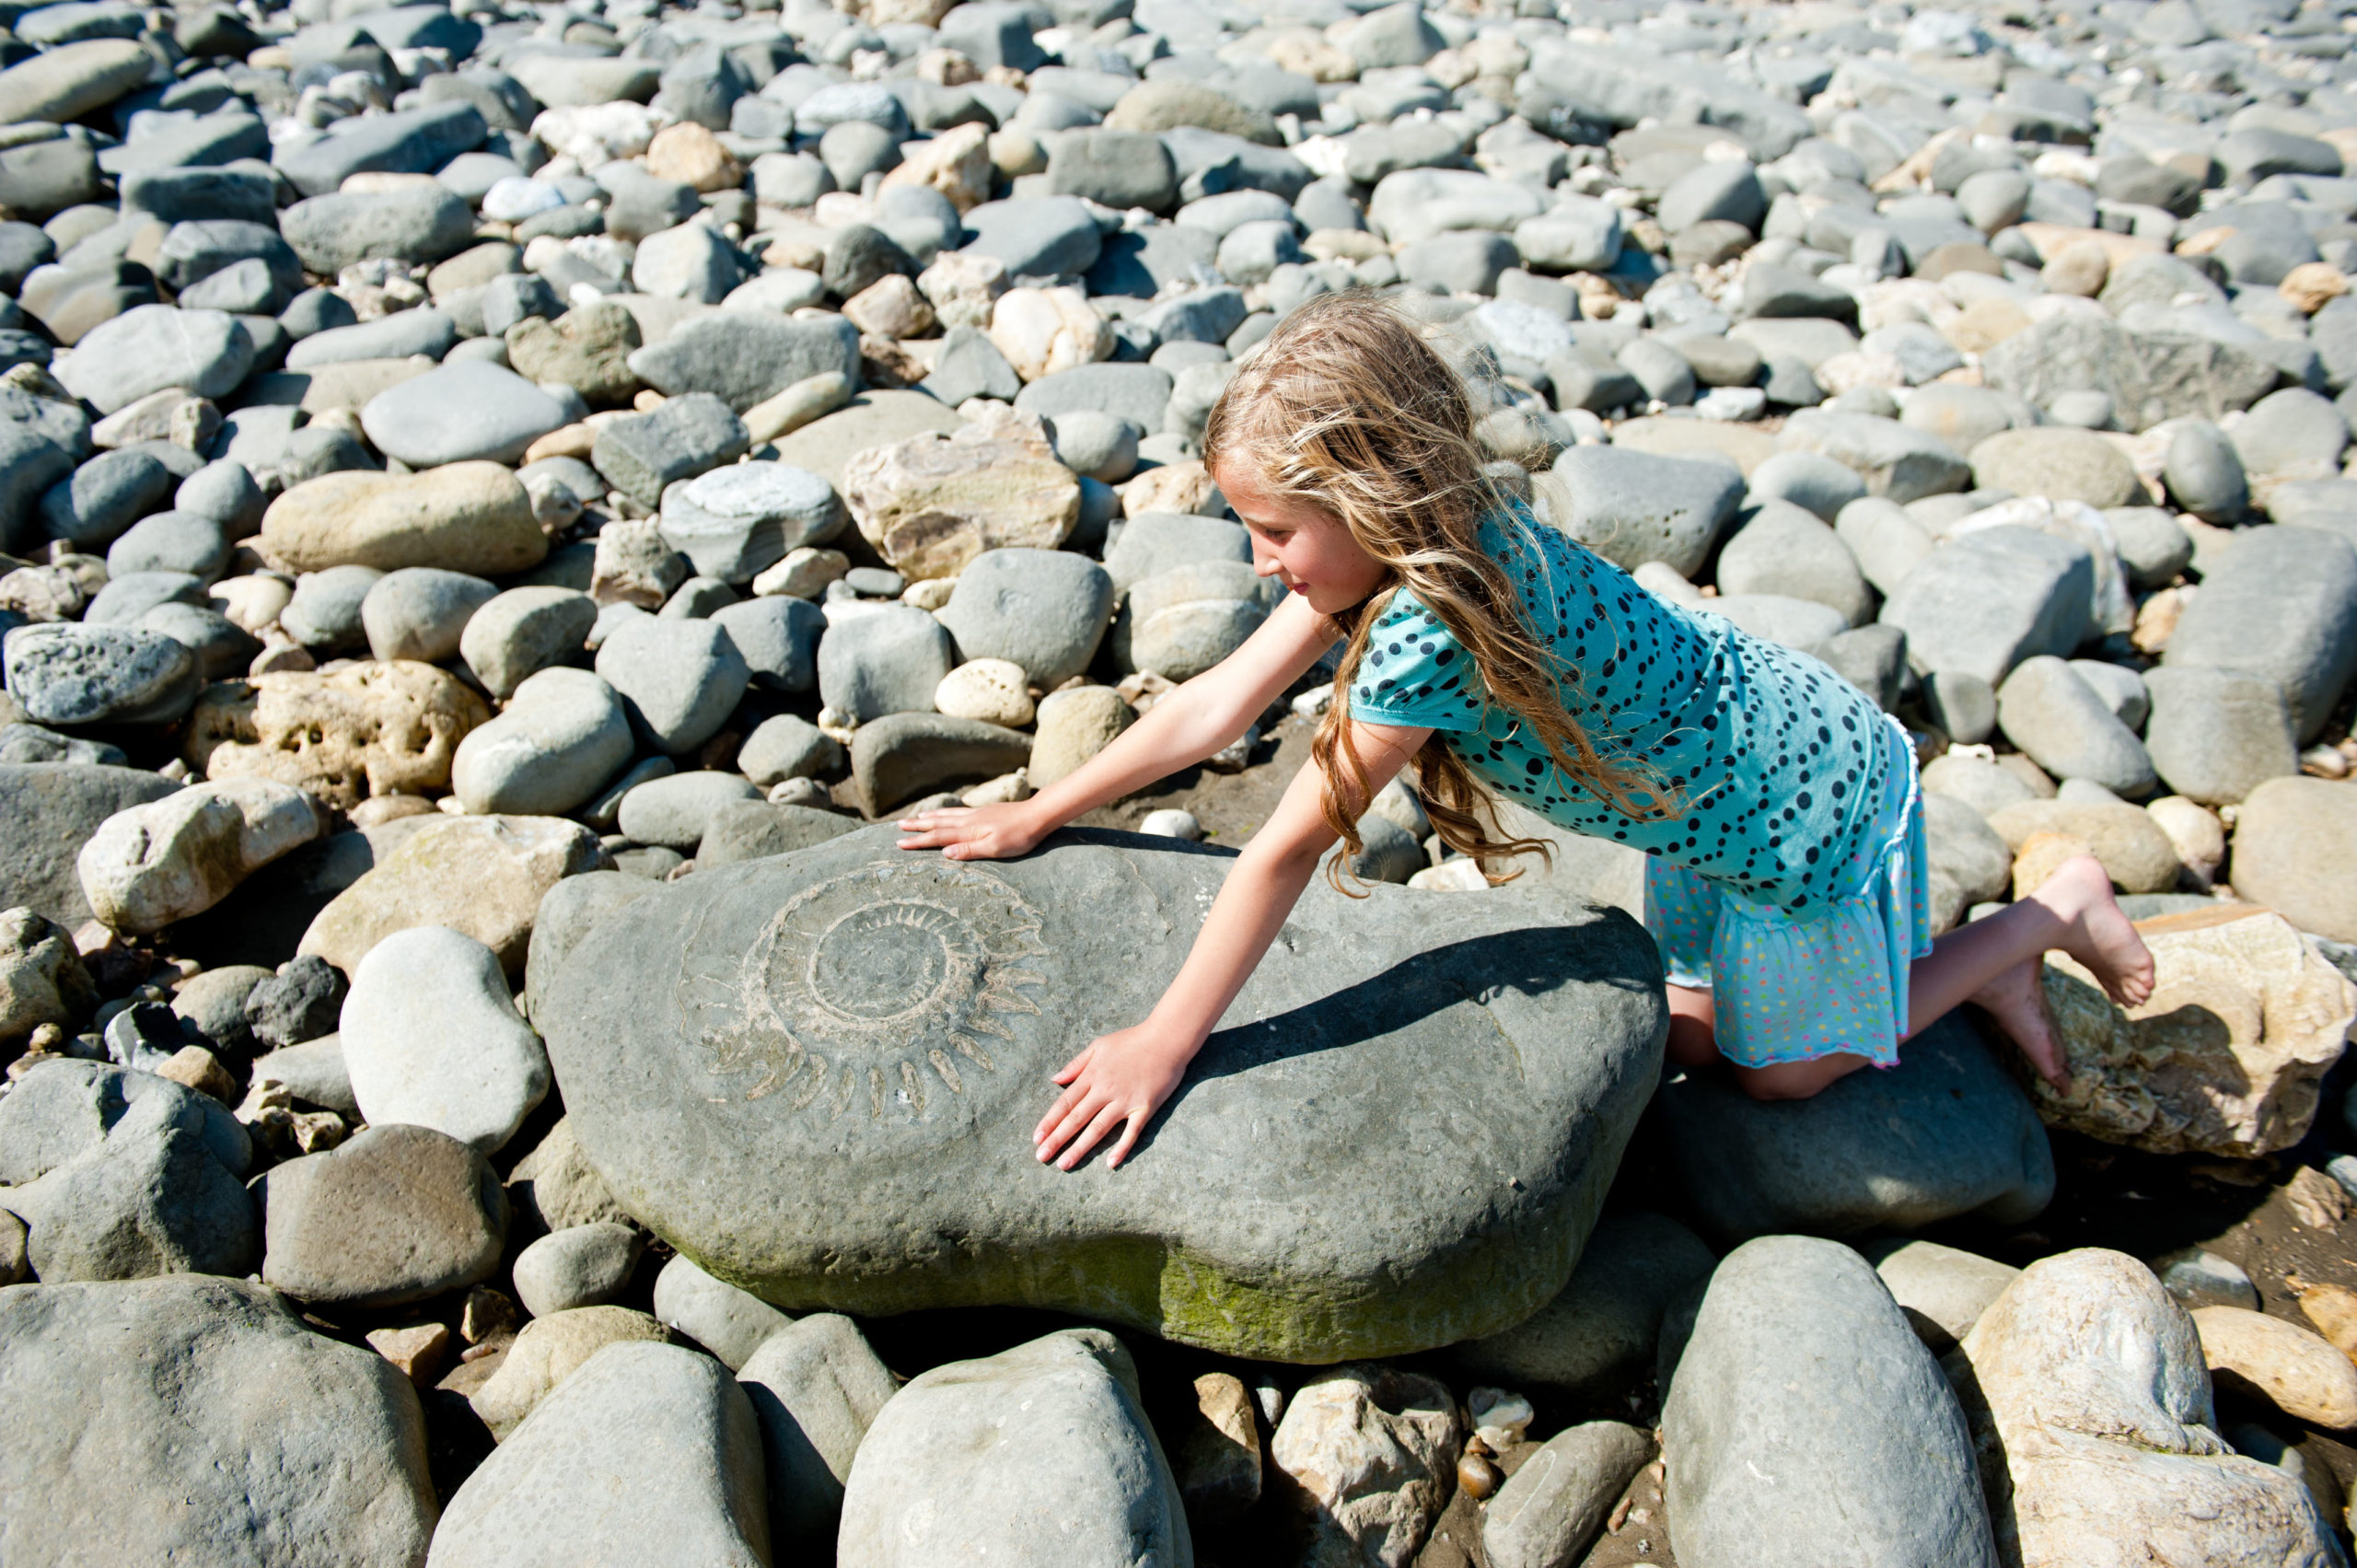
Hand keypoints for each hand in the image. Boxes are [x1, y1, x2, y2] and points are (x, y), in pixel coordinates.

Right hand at [895, 801, 1045, 860]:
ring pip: (946, 815)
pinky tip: (946, 812)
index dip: (918, 841)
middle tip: (898, 826)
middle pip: (937, 823)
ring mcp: (976, 814)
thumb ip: (969, 850)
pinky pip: (957, 812)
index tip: (899, 843)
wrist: (1038, 815)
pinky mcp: (985, 812)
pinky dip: (945, 812)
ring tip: (916, 816)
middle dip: (917, 826)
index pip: (937, 837)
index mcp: (968, 831)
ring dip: (929, 817)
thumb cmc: (1019, 836)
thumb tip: (944, 853)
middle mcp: (969, 820)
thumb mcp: (995, 848)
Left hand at [1032, 1022, 1195, 1170]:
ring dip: (1080, 1148)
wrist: (1166, 1039)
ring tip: (1064, 1164)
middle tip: (1041, 1157)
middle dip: (1057, 1139)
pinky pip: (1132, 1132)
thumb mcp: (1098, 1046)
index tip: (1036, 1138)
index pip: (1065, 1103)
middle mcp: (1105, 1090)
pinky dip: (1121, 1148)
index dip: (1049, 1122)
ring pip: (1098, 1128)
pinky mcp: (1145, 1108)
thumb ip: (1076, 1064)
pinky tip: (1110, 1164)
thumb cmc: (1132, 1041)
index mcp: (1092, 1075)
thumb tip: (1054, 1079)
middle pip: (1076, 1118)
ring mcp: (1125, 1101)